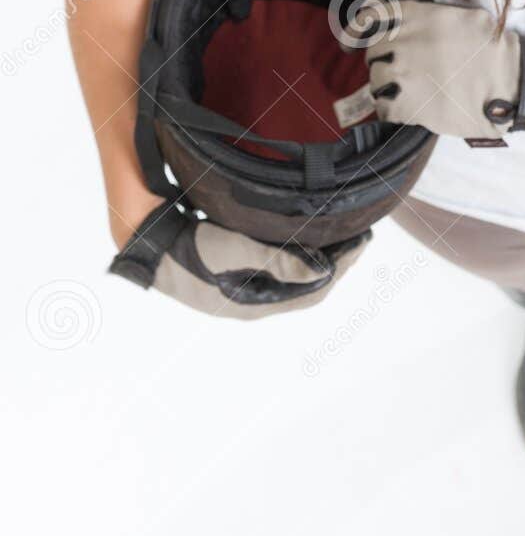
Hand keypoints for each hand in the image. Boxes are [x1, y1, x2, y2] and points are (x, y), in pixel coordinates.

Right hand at [107, 199, 369, 318]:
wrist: (150, 244)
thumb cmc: (192, 250)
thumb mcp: (236, 251)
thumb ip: (279, 262)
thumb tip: (324, 271)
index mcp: (257, 304)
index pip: (313, 291)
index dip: (341, 267)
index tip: (362, 241)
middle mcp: (254, 299)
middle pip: (307, 284)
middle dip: (336, 260)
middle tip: (359, 234)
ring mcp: (244, 286)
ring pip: (294, 274)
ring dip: (317, 255)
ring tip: (340, 231)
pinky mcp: (235, 270)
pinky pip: (277, 264)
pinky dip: (297, 250)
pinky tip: (305, 232)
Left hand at [350, 0, 524, 140]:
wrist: (512, 81)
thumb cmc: (492, 49)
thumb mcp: (461, 17)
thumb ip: (429, 18)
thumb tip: (407, 27)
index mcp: (416, 16)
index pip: (370, 18)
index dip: (355, 30)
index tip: (348, 42)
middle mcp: (404, 41)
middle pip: (374, 54)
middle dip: (386, 64)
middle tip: (408, 74)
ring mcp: (403, 73)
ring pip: (376, 81)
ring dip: (389, 88)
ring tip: (413, 93)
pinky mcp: (408, 103)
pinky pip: (384, 107)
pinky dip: (393, 110)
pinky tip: (411, 109)